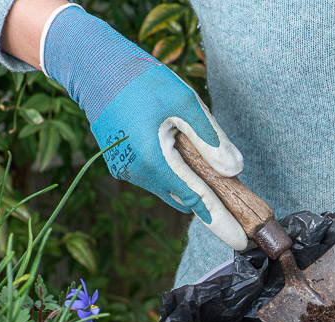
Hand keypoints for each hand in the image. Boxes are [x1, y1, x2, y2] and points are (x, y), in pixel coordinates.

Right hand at [42, 5, 247, 249]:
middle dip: (206, 196)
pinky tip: (168, 140)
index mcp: (155, 159)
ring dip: (186, 177)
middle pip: (183, 196)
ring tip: (185, 140)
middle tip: (229, 184)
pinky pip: (154, 176)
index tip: (242, 241)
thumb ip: (211, 140)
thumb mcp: (185, 103)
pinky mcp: (119, 165)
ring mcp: (125, 171)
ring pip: (169, 186)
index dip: (222, 221)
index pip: (197, 200)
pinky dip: (170, 169)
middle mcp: (137, 172)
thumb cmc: (142, 80)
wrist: (93, 67)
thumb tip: (234, 170)